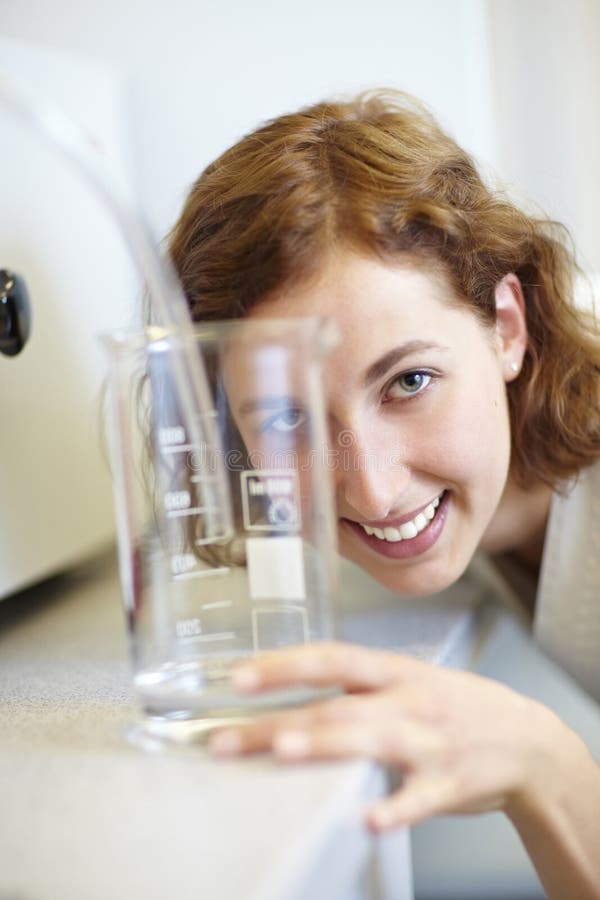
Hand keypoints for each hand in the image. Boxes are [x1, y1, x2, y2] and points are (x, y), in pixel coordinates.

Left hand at [209, 641, 557, 830]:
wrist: (529, 740)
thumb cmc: (457, 707)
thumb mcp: (410, 680)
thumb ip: (357, 689)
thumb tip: (292, 699)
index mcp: (395, 672)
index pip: (331, 658)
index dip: (284, 665)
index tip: (238, 678)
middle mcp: (408, 701)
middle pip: (336, 707)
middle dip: (278, 722)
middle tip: (227, 739)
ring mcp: (429, 741)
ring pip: (372, 739)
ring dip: (326, 745)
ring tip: (283, 752)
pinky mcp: (449, 784)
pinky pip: (419, 798)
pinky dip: (395, 809)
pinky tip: (369, 820)